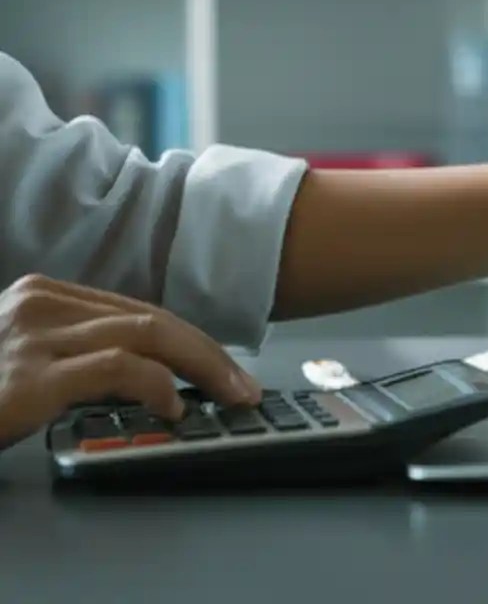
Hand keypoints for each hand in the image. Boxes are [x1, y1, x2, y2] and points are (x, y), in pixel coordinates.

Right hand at [0, 275, 261, 447]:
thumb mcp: (27, 364)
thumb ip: (75, 356)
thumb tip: (151, 375)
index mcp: (41, 294)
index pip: (138, 311)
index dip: (190, 339)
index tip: (224, 366)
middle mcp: (39, 302)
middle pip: (151, 318)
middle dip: (209, 352)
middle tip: (245, 386)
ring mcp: (33, 335)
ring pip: (147, 334)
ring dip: (203, 366)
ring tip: (231, 395)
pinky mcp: (30, 375)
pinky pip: (119, 369)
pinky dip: (160, 385)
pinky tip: (176, 407)